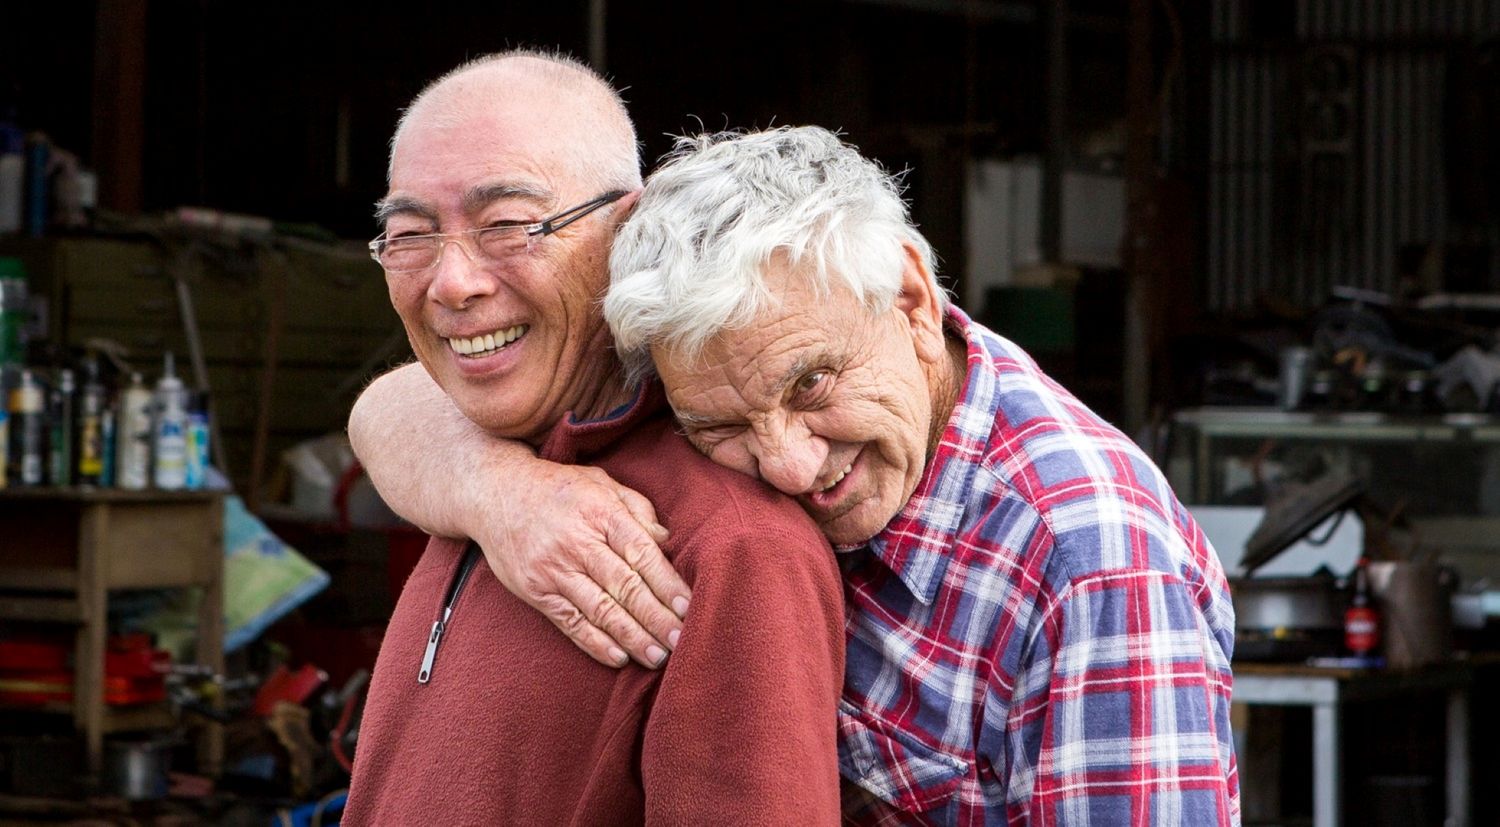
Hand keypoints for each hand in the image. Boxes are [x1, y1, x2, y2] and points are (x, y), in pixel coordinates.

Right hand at [474, 463, 689, 668]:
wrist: (494, 491)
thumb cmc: (557, 488)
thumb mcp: (601, 482)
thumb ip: (636, 508)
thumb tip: (666, 539)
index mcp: (600, 513)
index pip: (641, 553)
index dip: (667, 584)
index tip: (688, 607)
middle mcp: (577, 542)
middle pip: (625, 586)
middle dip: (656, 618)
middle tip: (682, 640)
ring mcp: (554, 569)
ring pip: (600, 609)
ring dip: (632, 637)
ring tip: (657, 656)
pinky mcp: (535, 590)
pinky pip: (569, 622)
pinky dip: (594, 642)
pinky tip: (618, 657)